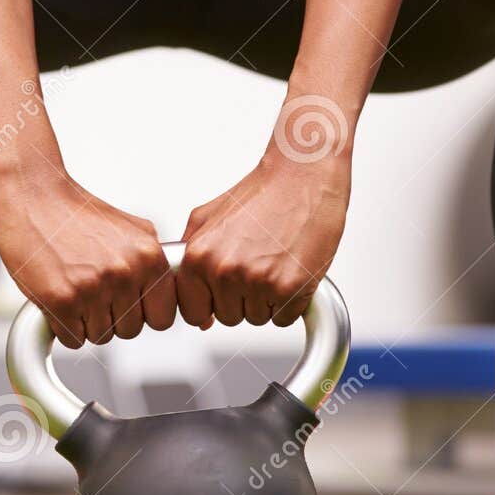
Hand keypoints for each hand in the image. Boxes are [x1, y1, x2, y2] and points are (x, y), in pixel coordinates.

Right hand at [0, 160, 174, 347]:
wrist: (32, 197)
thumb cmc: (76, 214)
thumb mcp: (132, 230)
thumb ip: (152, 262)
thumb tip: (169, 294)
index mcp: (148, 256)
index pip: (163, 317)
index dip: (143, 313)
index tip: (128, 302)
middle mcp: (124, 272)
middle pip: (130, 330)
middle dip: (112, 316)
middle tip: (92, 288)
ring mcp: (93, 288)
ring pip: (101, 336)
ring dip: (86, 320)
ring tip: (74, 285)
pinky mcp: (62, 300)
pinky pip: (72, 339)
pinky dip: (63, 325)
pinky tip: (58, 295)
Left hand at [178, 149, 350, 328]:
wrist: (303, 175)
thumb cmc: (262, 194)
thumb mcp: (208, 219)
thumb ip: (191, 261)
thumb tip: (194, 306)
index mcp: (199, 256)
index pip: (193, 312)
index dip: (211, 303)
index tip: (223, 289)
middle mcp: (225, 271)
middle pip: (228, 317)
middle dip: (242, 298)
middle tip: (257, 263)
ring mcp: (257, 281)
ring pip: (256, 318)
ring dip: (267, 299)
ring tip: (274, 261)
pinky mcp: (290, 288)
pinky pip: (284, 318)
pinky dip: (291, 302)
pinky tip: (290, 270)